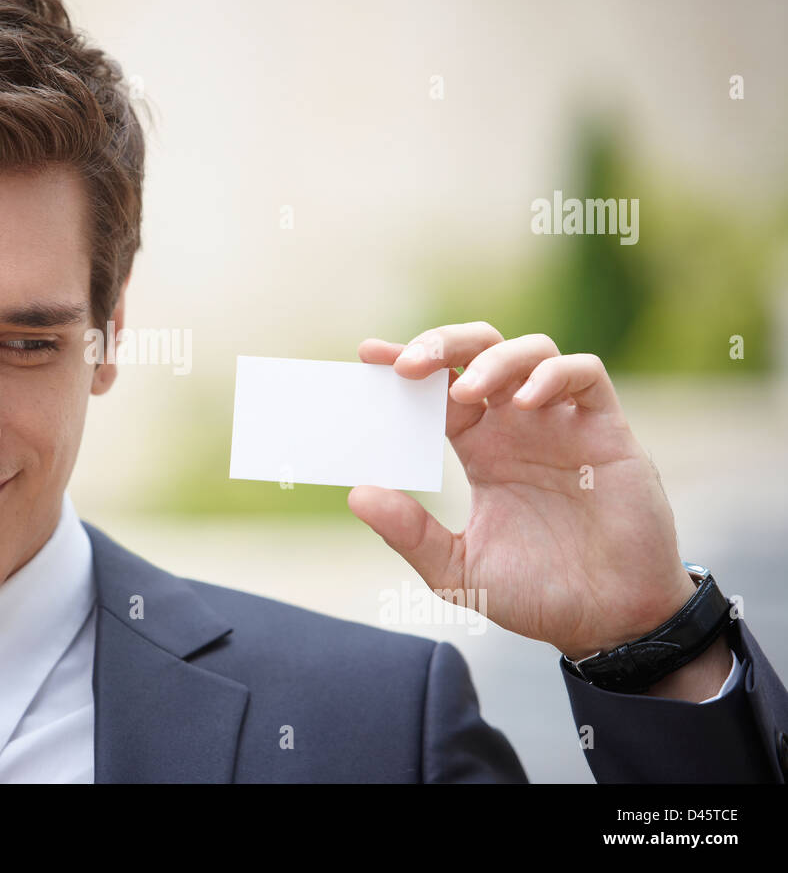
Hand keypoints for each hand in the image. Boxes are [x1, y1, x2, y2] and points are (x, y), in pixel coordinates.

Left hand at [348, 321, 699, 662]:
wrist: (608, 622)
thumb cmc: (537, 593)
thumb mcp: (458, 570)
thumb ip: (410, 534)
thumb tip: (357, 494)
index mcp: (480, 447)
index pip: (438, 387)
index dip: (406, 363)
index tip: (368, 355)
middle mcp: (517, 425)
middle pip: (480, 351)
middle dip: (443, 343)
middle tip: (407, 363)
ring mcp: (563, 423)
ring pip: (532, 352)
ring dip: (494, 359)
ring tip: (466, 391)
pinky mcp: (607, 432)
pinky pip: (586, 376)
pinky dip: (554, 375)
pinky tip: (525, 402)